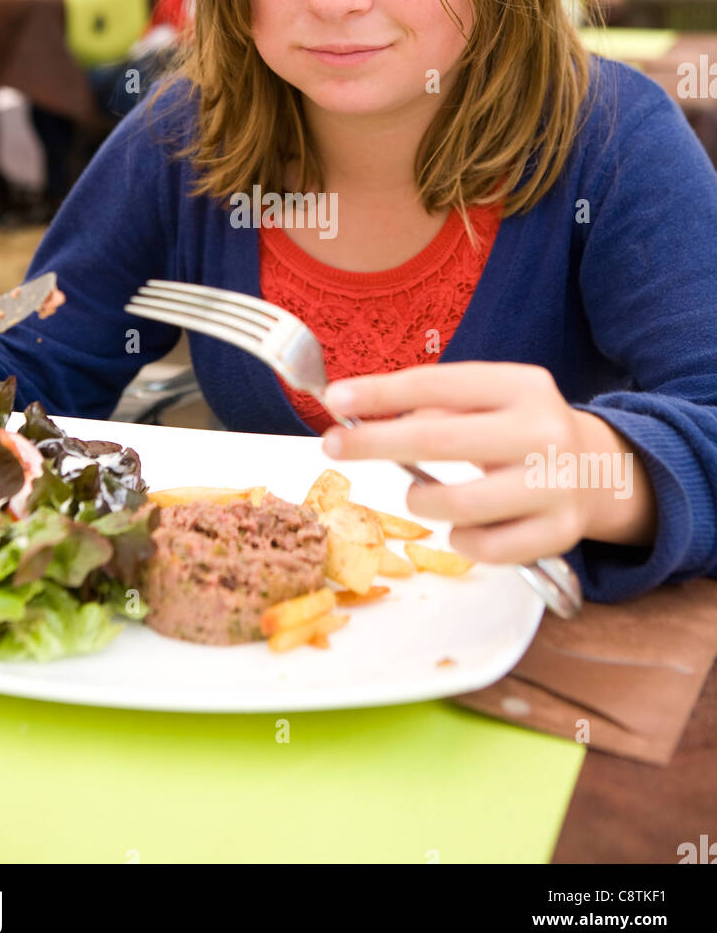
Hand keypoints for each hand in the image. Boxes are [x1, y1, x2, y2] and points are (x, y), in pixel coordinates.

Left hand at [321, 362, 599, 563]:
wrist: (600, 471)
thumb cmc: (521, 430)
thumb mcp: (493, 400)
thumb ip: (440, 401)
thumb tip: (366, 413)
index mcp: (523, 386)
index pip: (439, 384)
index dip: (382, 392)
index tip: (335, 398)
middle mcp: (543, 432)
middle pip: (440, 438)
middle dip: (376, 442)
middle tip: (332, 445)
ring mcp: (555, 486)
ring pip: (460, 504)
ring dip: (421, 500)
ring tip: (417, 494)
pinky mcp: (558, 534)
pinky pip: (485, 548)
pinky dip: (460, 539)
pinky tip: (461, 525)